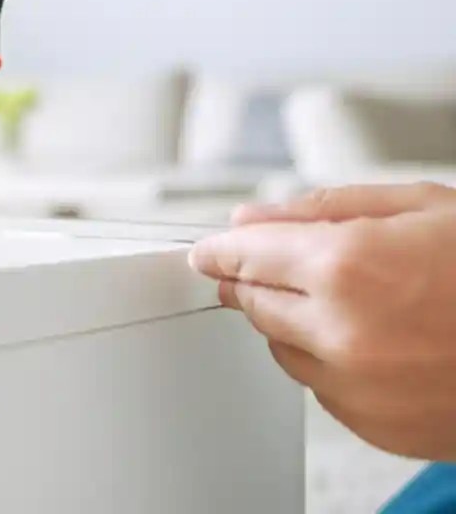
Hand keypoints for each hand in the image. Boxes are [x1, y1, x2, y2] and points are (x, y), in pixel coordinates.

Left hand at [190, 183, 455, 459]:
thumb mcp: (421, 207)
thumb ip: (324, 209)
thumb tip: (253, 217)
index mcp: (345, 267)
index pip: (241, 255)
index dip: (220, 248)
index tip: (209, 249)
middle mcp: (339, 332)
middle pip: (252, 302)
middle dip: (257, 279)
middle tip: (280, 264)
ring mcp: (354, 386)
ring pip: (282, 347)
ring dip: (297, 321)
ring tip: (364, 300)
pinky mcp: (371, 424)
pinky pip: (320, 385)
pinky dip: (332, 360)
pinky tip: (384, 339)